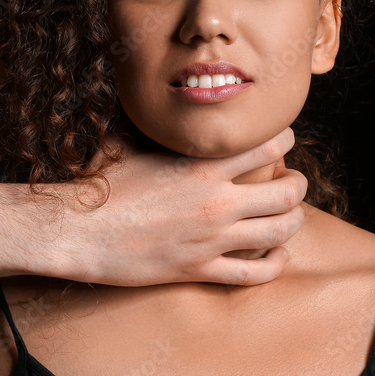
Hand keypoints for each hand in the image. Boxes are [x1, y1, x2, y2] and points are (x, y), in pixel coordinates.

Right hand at [50, 127, 306, 285]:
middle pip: (287, 193)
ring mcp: (210, 240)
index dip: (285, 141)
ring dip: (294, 221)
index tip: (283, 142)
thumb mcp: (133, 142)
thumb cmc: (101, 183)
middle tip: (292, 181)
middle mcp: (216, 202)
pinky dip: (275, 265)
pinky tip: (278, 255)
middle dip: (298, 184)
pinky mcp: (198, 270)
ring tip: (291, 214)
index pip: (268, 147)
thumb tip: (158, 101)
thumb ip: (159, 128)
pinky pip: (254, 274)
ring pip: (280, 232)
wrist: (76, 230)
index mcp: (202, 167)